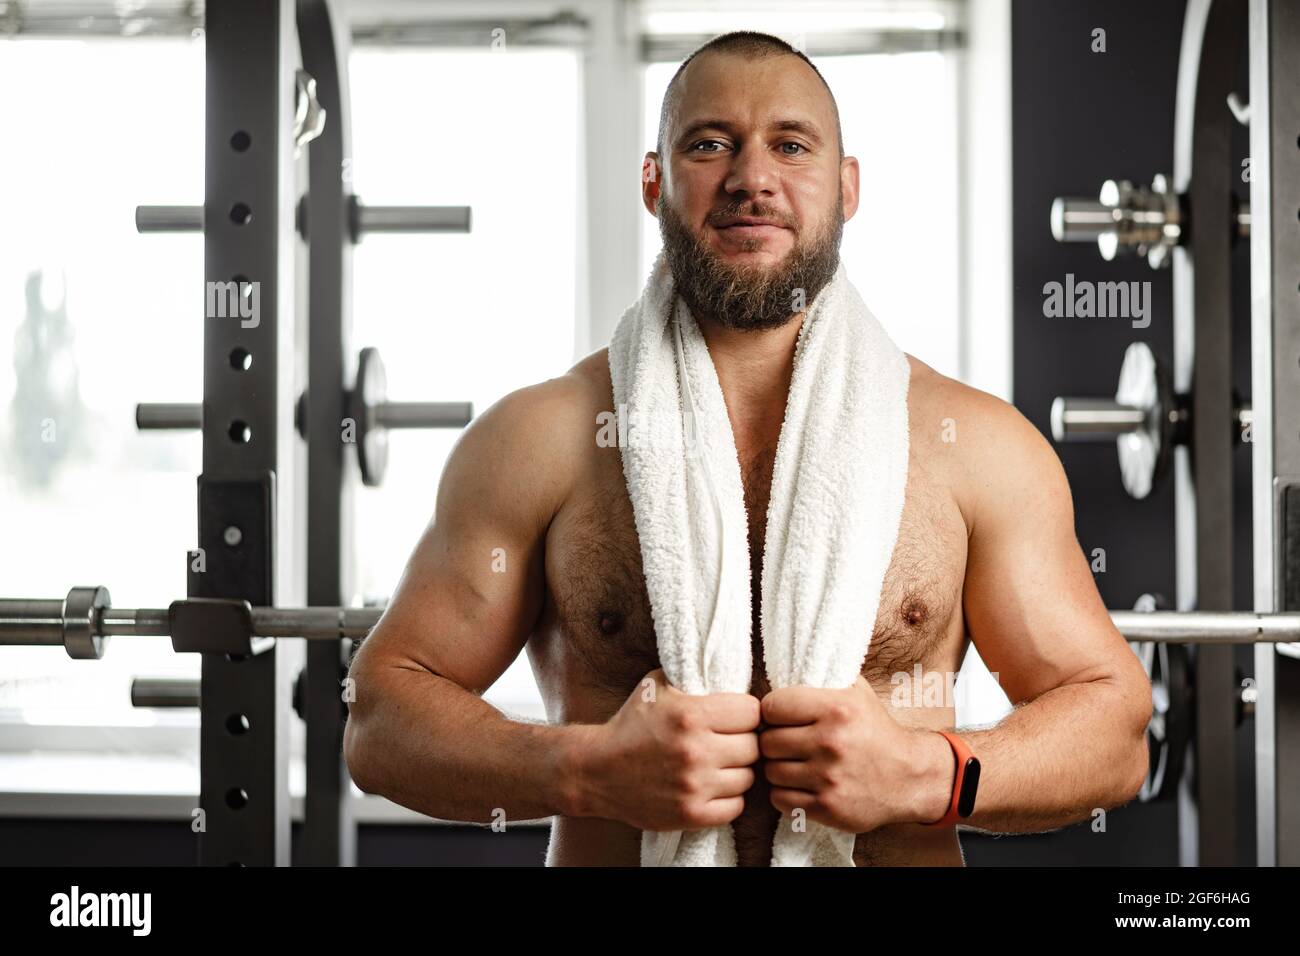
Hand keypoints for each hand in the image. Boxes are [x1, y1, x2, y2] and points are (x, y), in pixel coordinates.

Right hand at [572, 668, 760, 830]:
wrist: (596, 771)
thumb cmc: (630, 725)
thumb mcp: (657, 686)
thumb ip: (694, 677)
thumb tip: (730, 673)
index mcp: (691, 715)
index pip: (752, 712)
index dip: (745, 713)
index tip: (734, 717)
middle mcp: (696, 751)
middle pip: (754, 747)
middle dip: (742, 742)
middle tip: (726, 742)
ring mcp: (694, 786)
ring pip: (748, 778)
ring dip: (736, 771)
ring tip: (717, 764)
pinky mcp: (691, 814)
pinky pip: (736, 806)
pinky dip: (728, 798)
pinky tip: (712, 787)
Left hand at [758, 676, 951, 832]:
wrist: (908, 777)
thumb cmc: (875, 731)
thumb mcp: (856, 692)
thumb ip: (823, 675)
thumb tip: (785, 662)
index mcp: (836, 709)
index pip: (772, 706)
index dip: (772, 712)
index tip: (782, 717)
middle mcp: (831, 742)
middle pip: (767, 742)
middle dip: (774, 741)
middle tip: (788, 743)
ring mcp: (828, 778)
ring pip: (771, 772)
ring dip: (779, 768)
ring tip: (794, 763)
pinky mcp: (827, 807)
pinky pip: (780, 799)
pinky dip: (785, 793)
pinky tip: (801, 784)